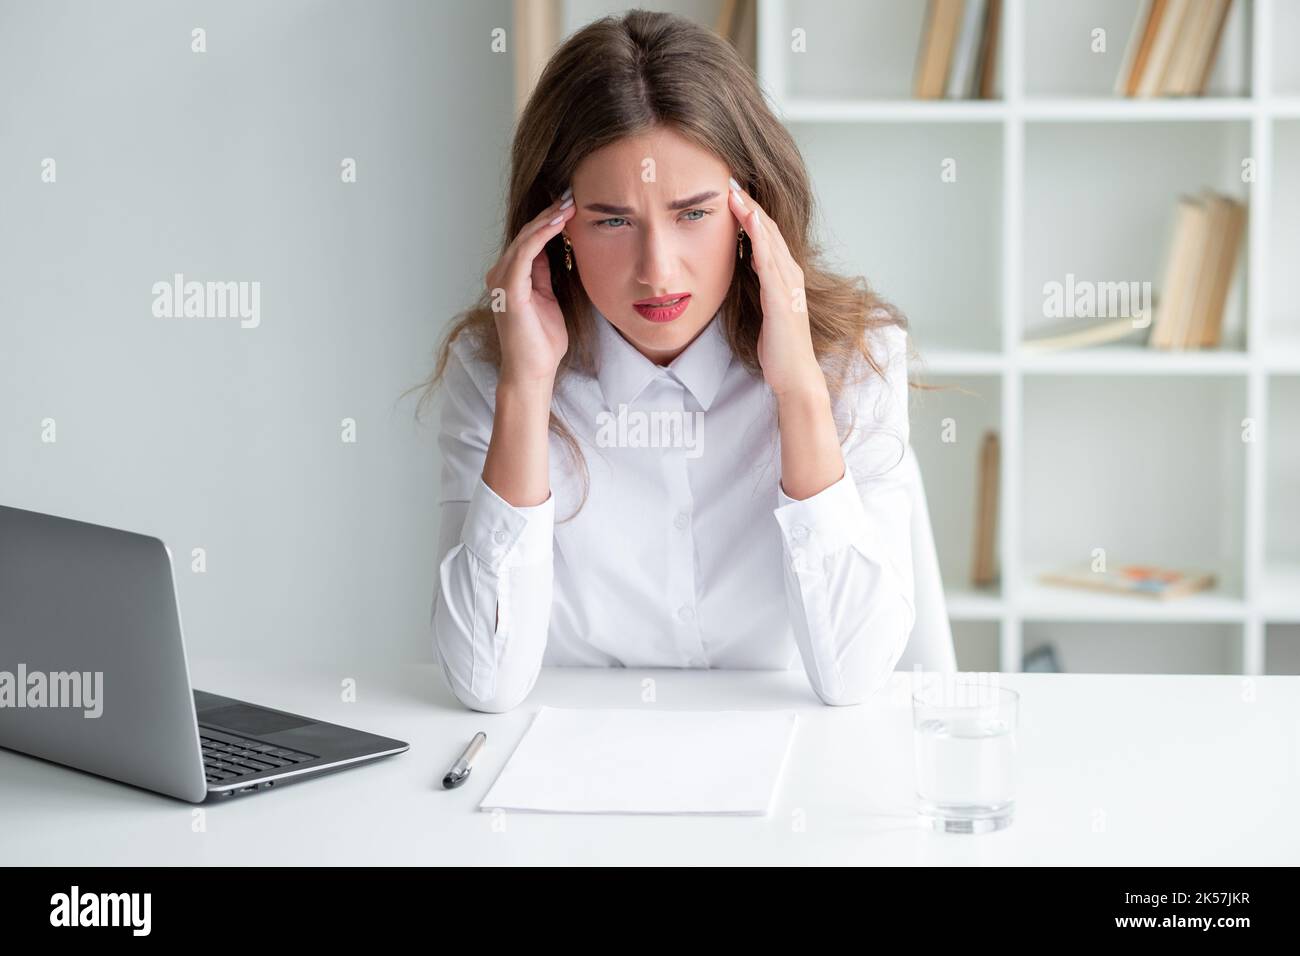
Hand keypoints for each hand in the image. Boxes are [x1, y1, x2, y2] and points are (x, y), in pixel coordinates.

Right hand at [485, 188, 575, 386]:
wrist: (533, 370)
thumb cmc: (542, 341)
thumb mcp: (548, 298)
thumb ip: (545, 273)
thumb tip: (552, 249)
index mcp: (510, 276)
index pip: (530, 240)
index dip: (549, 221)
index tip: (571, 205)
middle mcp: (501, 274)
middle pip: (526, 234)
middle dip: (550, 213)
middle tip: (571, 195)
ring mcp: (502, 281)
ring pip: (525, 239)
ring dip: (548, 219)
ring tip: (569, 204)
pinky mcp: (509, 289)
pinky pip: (526, 253)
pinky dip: (542, 235)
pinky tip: (559, 223)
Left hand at [727, 178, 823, 397]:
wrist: (795, 375)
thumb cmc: (779, 348)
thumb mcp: (766, 309)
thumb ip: (759, 286)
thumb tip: (746, 267)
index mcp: (784, 276)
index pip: (766, 236)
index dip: (750, 213)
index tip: (731, 193)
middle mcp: (789, 273)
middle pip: (768, 229)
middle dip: (750, 203)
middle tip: (731, 179)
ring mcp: (787, 283)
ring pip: (769, 238)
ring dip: (752, 212)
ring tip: (735, 190)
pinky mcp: (781, 296)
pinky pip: (768, 260)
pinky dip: (759, 237)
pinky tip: (749, 219)